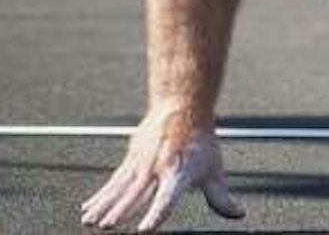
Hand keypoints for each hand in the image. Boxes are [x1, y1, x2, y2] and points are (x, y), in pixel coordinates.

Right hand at [81, 107, 243, 231]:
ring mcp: (142, 162)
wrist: (183, 105)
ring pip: (120, 187)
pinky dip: (100, 195)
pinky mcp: (131, 158)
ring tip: (92, 222)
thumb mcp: (213, 170)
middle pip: (136, 193)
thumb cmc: (200, 140)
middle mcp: (158, 168)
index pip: (166, 198)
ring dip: (104, 205)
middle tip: (106, 226)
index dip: (157, 214)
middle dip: (120, 211)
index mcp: (178, 173)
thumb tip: (238, 214)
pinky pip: (113, 180)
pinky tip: (89, 207)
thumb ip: (221, 197)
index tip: (145, 229)